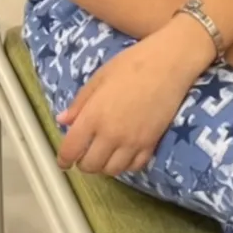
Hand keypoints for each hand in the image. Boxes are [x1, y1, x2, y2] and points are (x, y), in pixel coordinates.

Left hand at [56, 31, 191, 175]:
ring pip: (112, 170)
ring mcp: (132, 141)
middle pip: (90, 166)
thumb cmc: (132, 63)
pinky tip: (125, 152)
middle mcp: (111, 134)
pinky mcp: (151, 143)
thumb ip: (80, 102)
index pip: (71, 150)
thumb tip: (63, 121)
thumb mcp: (100, 77)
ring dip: (104, 165)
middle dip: (83, 162)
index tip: (64, 160)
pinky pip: (134, 166)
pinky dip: (126, 164)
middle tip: (85, 152)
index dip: (63, 159)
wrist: (169, 62)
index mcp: (93, 116)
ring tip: (105, 153)